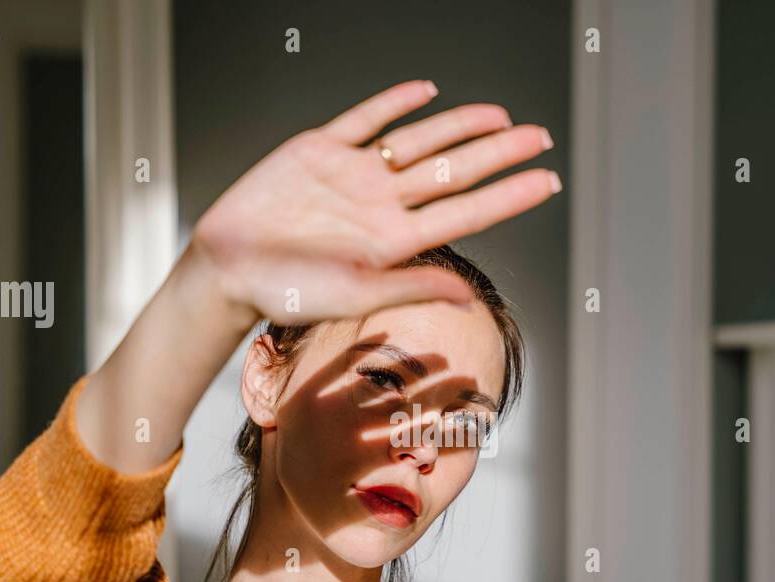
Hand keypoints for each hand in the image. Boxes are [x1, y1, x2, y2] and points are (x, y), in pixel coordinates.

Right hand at [190, 79, 558, 324]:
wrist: (225, 269)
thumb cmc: (284, 294)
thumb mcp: (354, 295)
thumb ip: (412, 286)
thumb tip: (470, 296)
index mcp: (395, 241)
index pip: (468, 211)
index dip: (511, 195)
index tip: (550, 181)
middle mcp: (382, 205)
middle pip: (454, 171)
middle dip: (500, 154)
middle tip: (542, 137)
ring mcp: (353, 176)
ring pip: (419, 143)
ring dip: (459, 127)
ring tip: (500, 117)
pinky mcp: (318, 151)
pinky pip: (364, 120)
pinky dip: (394, 103)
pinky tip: (425, 92)